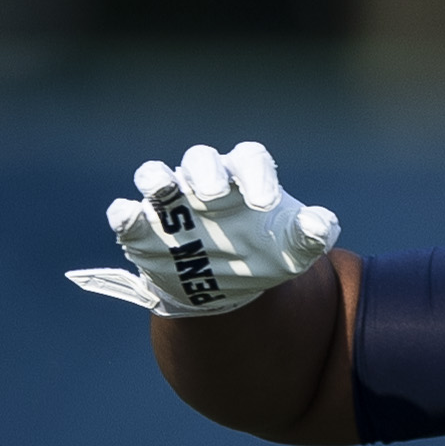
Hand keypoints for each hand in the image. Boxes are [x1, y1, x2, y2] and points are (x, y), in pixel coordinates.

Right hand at [69, 141, 337, 315]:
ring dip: (156, 181)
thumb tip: (321, 225)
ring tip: (162, 192)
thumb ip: (312, 235)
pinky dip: (123, 213)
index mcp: (244, 177)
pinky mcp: (144, 229)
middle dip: (205, 171)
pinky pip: (127, 213)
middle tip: (214, 194)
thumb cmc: (263, 254)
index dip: (256, 176)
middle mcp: (204, 181)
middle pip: (200, 158)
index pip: (249, 159)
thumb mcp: (293, 250)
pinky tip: (127, 217)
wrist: (228, 287)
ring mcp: (170, 203)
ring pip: (155, 175)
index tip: (265, 203)